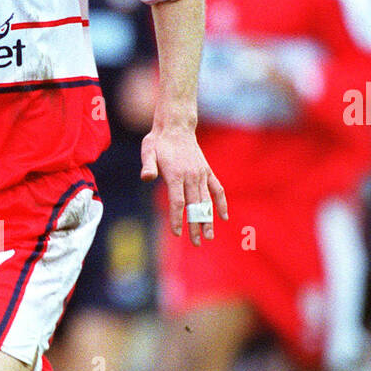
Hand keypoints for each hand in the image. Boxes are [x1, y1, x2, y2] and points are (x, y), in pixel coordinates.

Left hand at [141, 117, 228, 244]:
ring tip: (209, 236)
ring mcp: (201, 174)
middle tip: (197, 243)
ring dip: (208, 219)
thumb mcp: (148, 150)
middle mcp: (191, 176)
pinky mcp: (207, 171)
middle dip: (195, 225)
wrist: (176, 127)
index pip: (178, 202)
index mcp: (176, 174)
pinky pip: (217, 189)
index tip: (177, 233)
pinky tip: (223, 217)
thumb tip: (146, 178)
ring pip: (206, 201)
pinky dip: (220, 203)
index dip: (178, 218)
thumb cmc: (158, 141)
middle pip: (194, 206)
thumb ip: (148, 165)